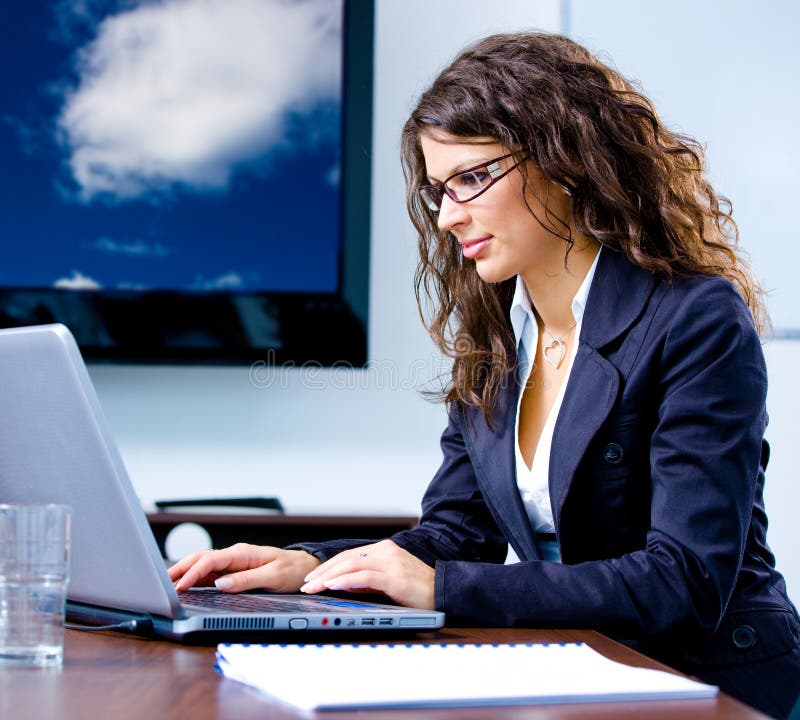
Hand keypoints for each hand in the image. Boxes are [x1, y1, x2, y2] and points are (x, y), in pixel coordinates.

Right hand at [168, 543, 320, 592]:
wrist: (304, 567)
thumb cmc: (292, 570)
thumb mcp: (273, 576)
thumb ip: (246, 580)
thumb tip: (220, 584)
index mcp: (242, 553)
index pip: (210, 560)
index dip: (193, 573)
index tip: (180, 587)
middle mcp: (234, 556)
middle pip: (200, 559)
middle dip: (179, 570)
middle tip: (159, 584)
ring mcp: (232, 564)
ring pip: (201, 565)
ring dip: (183, 573)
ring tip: (164, 585)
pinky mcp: (232, 572)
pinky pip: (208, 574)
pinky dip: (193, 579)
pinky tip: (182, 586)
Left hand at [299, 540, 434, 609]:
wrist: (444, 591)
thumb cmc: (418, 589)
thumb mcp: (388, 581)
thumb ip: (368, 580)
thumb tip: (343, 584)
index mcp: (384, 549)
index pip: (349, 555)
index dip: (328, 566)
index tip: (312, 578)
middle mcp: (385, 551)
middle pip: (346, 558)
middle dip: (323, 571)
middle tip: (305, 584)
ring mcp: (390, 562)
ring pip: (351, 564)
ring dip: (328, 576)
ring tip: (312, 587)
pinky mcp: (394, 576)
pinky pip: (363, 576)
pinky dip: (344, 580)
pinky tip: (331, 586)